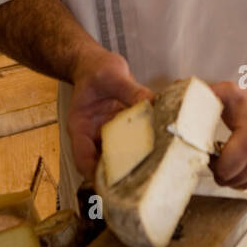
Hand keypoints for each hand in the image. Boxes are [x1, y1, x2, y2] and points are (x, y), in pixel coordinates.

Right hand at [67, 48, 154, 180]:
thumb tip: (152, 102)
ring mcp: (110, 134)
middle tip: (144, 175)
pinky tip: (164, 142)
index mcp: (81, 128)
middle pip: (104, 162)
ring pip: (122, 154)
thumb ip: (131, 90)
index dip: (95, 174)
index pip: (83, 159)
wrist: (96, 64)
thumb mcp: (111, 75)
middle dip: (122, 171)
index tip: (114, 181)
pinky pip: (136, 139)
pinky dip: (148, 142)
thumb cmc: (96, 70)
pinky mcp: (125, 129)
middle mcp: (95, 135)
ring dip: (138, 159)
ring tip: (157, 164)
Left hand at [209, 81, 246, 190]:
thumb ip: (206, 93)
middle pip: (230, 181)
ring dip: (236, 174)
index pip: (222, 171)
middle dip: (223, 169)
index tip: (214, 151)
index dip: (213, 163)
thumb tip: (178, 87)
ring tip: (240, 154)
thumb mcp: (231, 94)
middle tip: (225, 152)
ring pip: (241, 186)